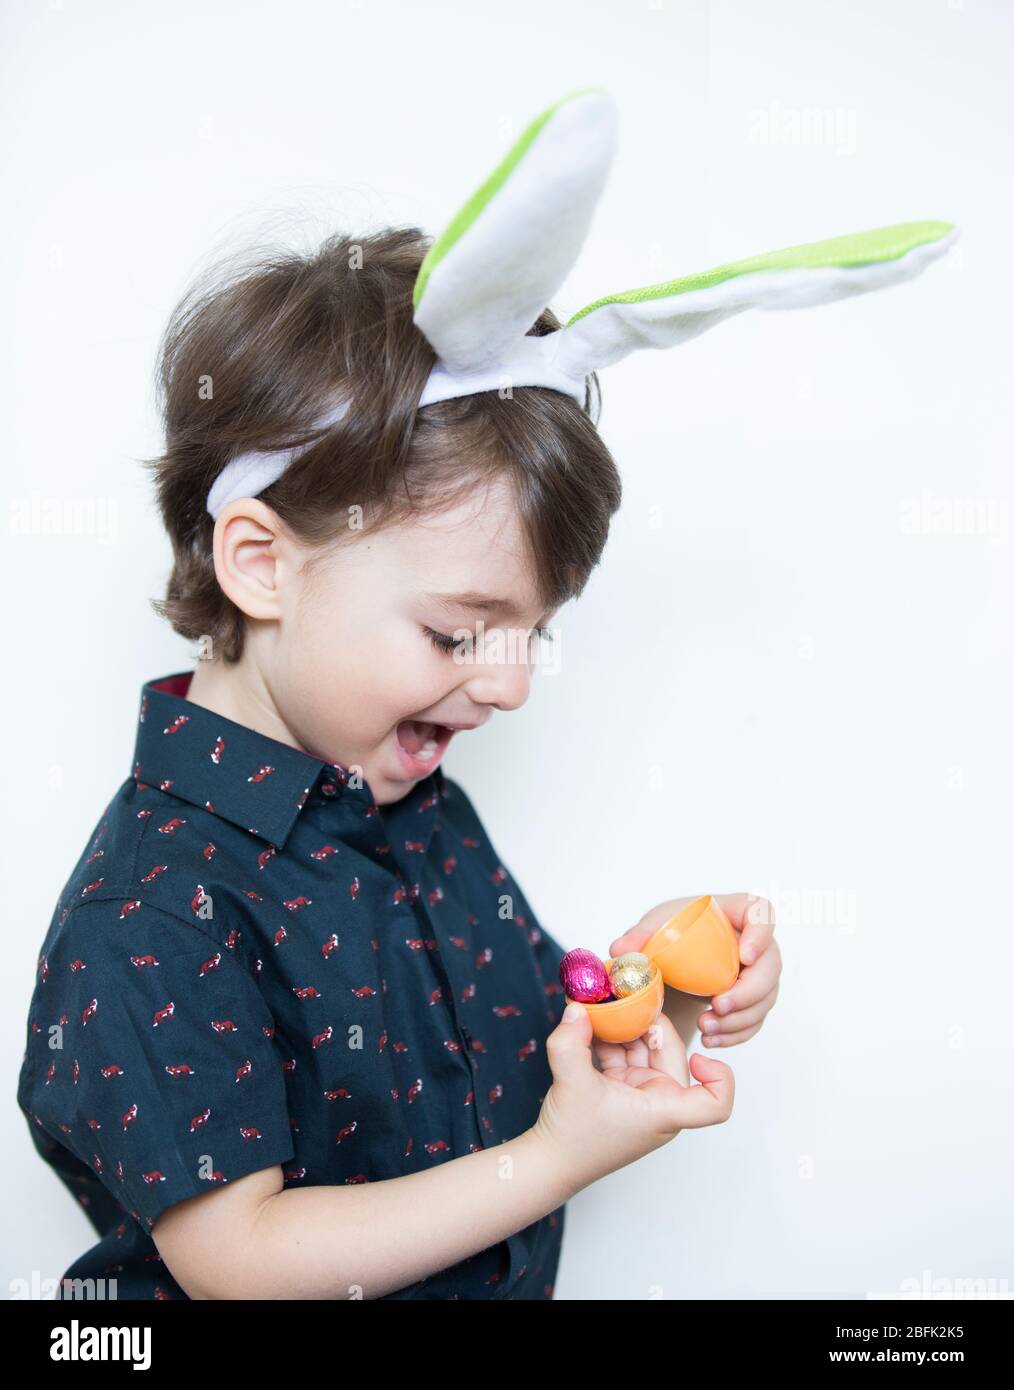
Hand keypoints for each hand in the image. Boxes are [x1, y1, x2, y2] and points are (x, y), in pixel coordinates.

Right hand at [534, 1004, 734, 1190]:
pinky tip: (591, 1022)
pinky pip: (625, 1053)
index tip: (699, 1056)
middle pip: (673, 1054)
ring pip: (646, 1048)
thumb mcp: (571, 1084)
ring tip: (605, 1004)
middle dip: (651, 1025)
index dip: (719, 1078)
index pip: (715, 1104)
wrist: (550, 1162)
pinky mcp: (621, 1088)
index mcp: (664, 1111)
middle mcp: (659, 1102)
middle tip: (629, 1001)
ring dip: (627, 1026)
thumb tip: (577, 1009)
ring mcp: (640, 1093)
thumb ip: (571, 1043)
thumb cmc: (573, 1139)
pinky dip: (610, 1037)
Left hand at [609, 893, 781, 1047]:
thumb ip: (639, 937)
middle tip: (717, 1005)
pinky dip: (735, 1033)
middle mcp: (756, 942)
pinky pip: (755, 1020)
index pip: (762, 914)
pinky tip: (712, 1038)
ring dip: (739, 1018)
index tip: (745, 956)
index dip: (760, 935)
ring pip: (765, 998)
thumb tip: (620, 950)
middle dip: (748, 991)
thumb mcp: (655, 928)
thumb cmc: (673, 932)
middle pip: (770, 966)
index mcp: (737, 912)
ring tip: (706, 1027)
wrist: (675, 958)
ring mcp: (759, 973)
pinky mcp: (754, 1000)